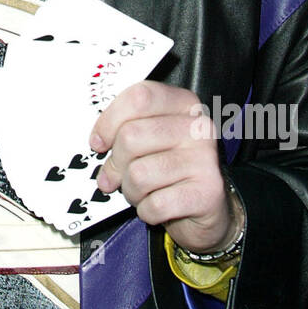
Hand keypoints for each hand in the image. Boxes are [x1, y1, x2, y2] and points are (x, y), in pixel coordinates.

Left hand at [90, 82, 242, 253]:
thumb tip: (98, 142)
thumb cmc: (173, 169)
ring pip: (139, 173)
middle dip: (116, 164)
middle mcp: (198, 127)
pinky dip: (147, 211)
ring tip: (143, 191)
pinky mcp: (208, 192)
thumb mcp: (151, 139)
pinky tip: (158, 206)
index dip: (109, 121)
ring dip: (131, 190)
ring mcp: (205, 159)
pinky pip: (155, 204)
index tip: (99, 142)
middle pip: (131, 136)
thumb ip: (126, 129)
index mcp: (183, 104)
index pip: (138, 97)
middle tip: (120, 176)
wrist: (209, 208)